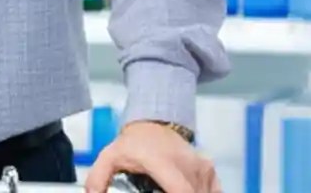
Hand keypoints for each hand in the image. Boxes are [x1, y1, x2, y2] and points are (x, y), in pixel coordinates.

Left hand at [85, 122, 220, 192]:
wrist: (153, 124)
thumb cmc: (132, 144)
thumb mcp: (109, 158)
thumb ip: (98, 179)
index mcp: (162, 162)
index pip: (181, 192)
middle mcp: (186, 164)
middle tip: (158, 190)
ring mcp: (201, 167)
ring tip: (167, 188)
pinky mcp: (210, 170)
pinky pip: (212, 191)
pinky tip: (184, 190)